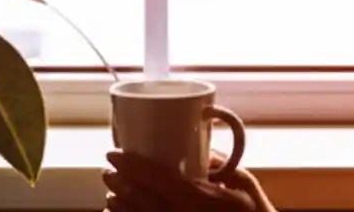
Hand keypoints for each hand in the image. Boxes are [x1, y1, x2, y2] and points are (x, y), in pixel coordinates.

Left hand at [103, 149, 273, 211]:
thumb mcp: (245, 183)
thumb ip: (220, 164)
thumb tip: (196, 148)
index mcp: (204, 198)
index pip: (159, 179)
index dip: (133, 166)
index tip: (114, 154)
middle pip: (143, 201)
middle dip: (121, 185)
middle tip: (108, 172)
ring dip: (120, 206)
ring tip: (112, 194)